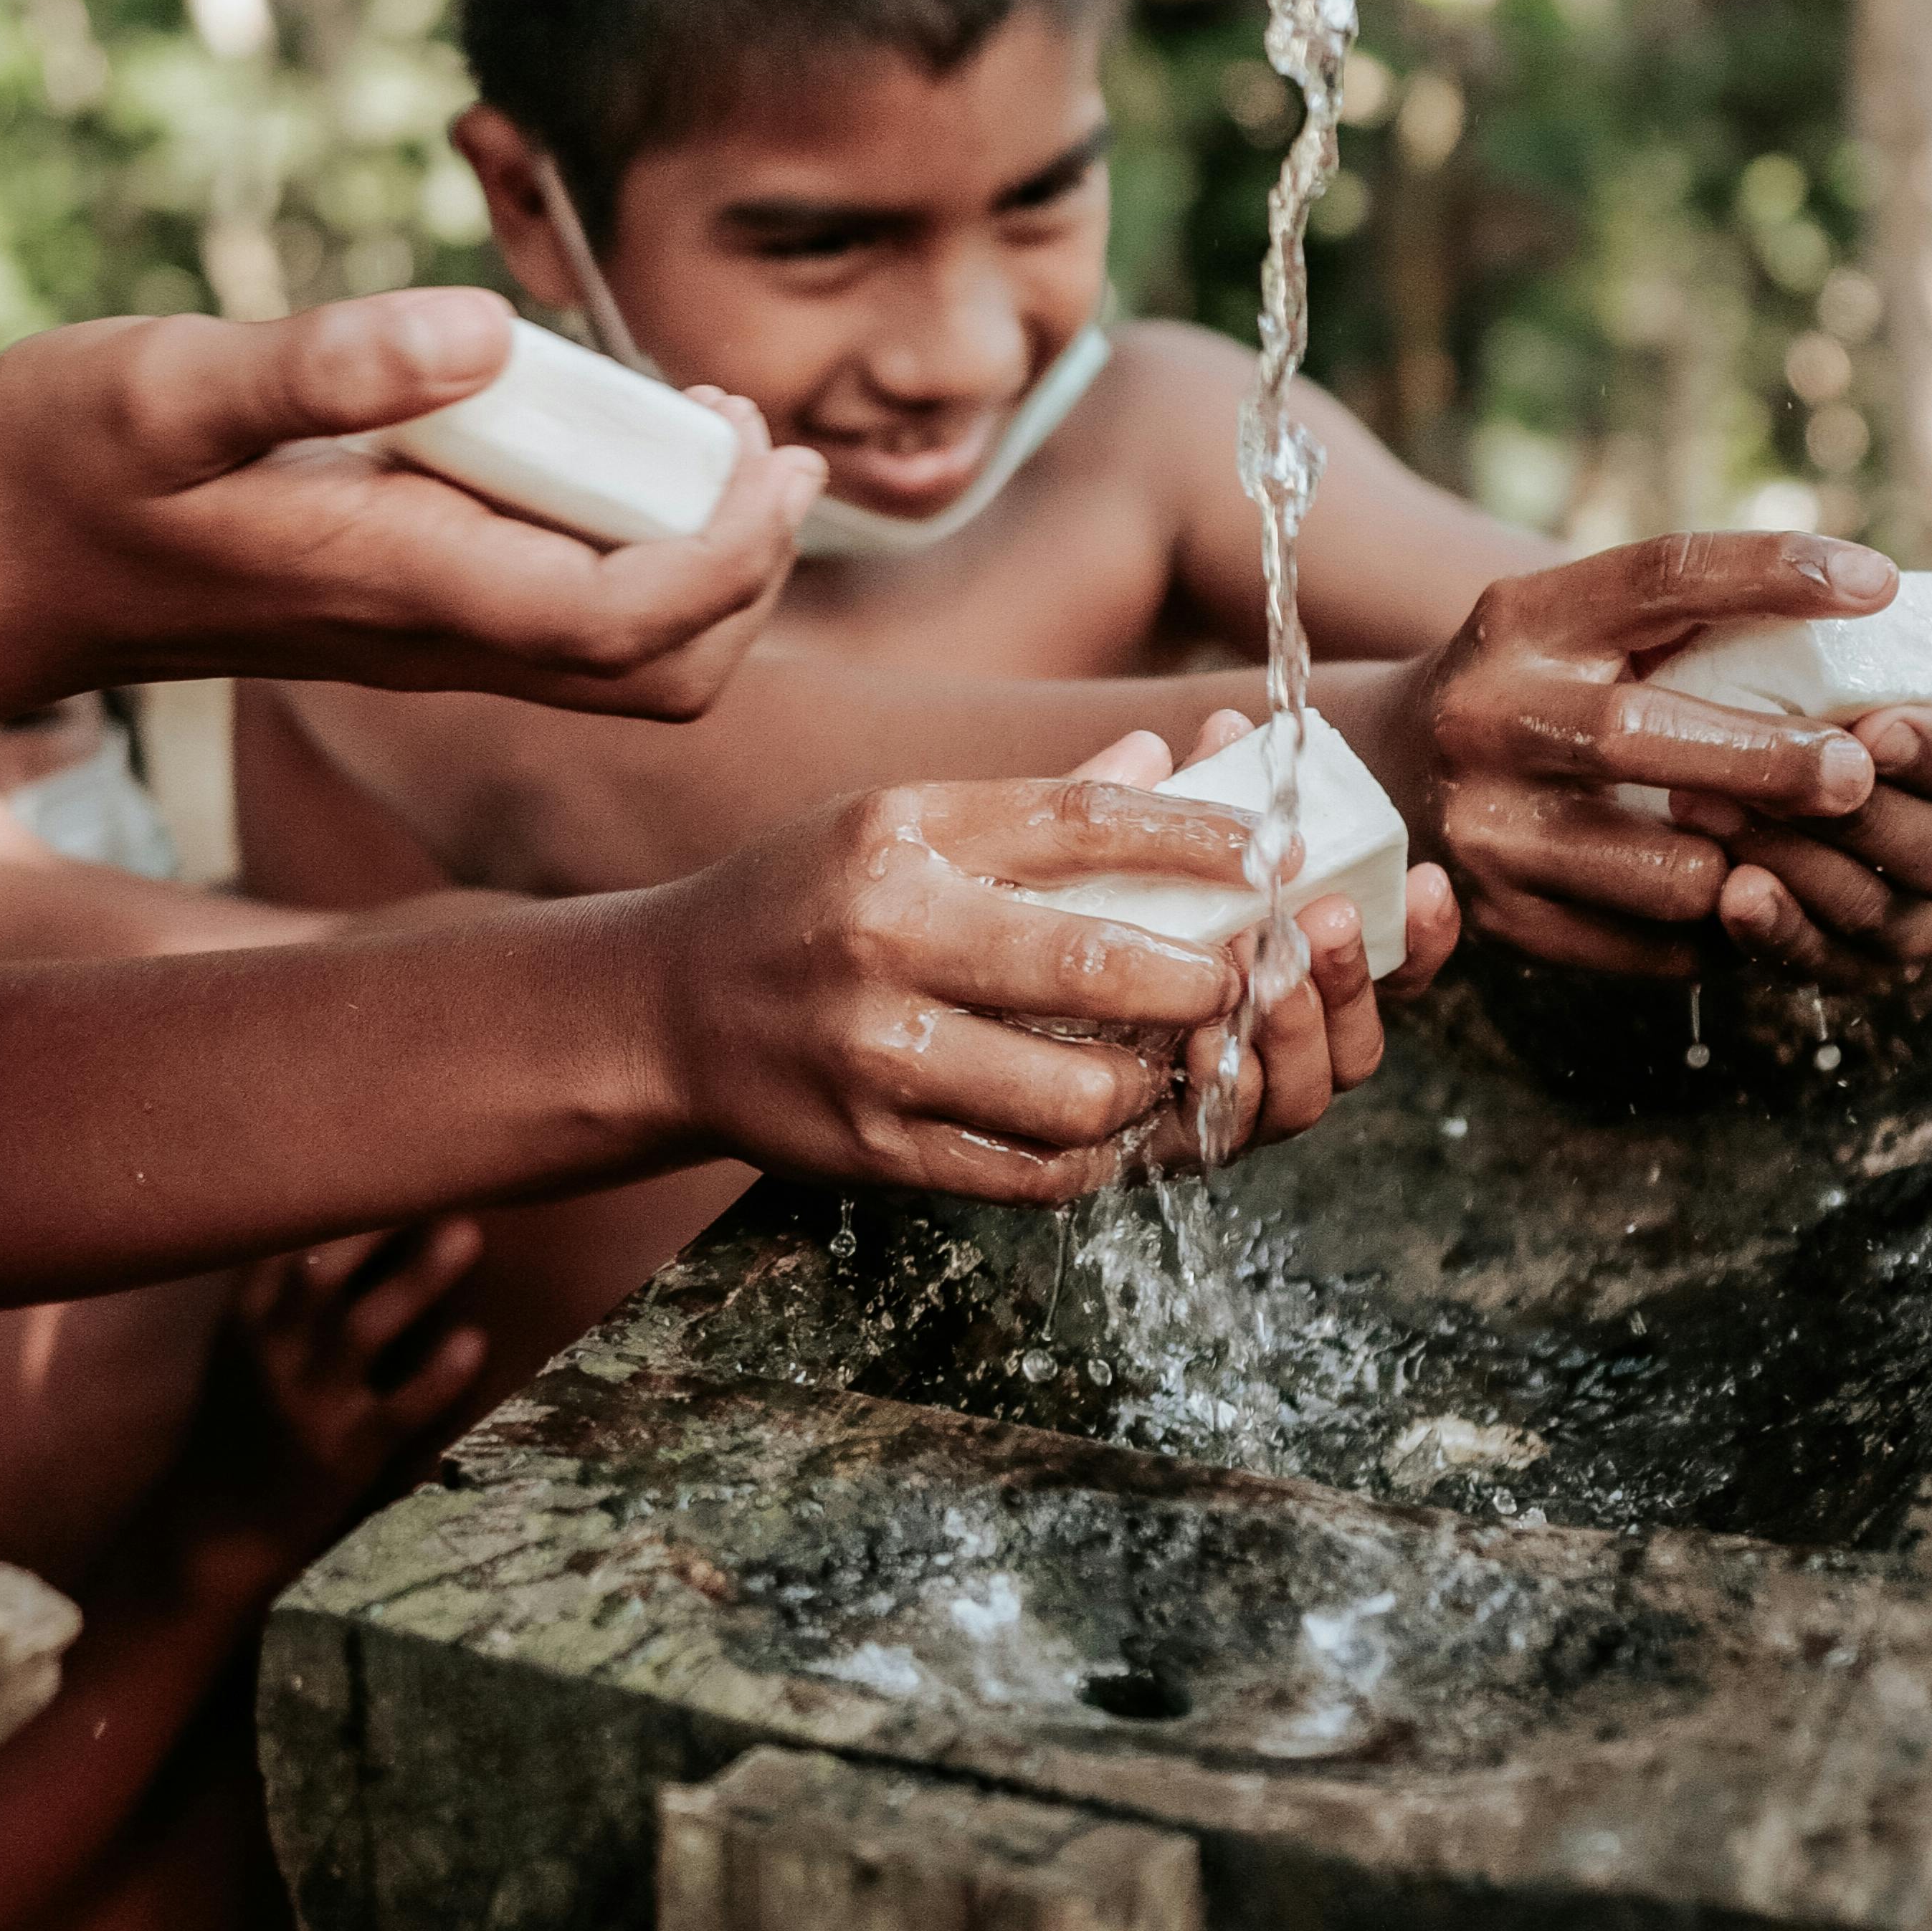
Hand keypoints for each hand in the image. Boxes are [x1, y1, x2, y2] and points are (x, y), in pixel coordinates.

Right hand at [0, 295, 820, 719]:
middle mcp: (430, 638)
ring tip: (693, 434)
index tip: (768, 443)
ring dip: (692, 561)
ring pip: (617, 662)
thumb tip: (487, 331)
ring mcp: (415, 640)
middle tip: (756, 441)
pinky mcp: (396, 617)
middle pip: (659, 673)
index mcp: (406, 585)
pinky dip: (620, 548)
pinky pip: (557, 622)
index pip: (635, 618)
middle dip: (745, 568)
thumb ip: (321, 364)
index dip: (736, 548)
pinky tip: (586, 441)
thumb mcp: (167, 384)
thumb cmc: (65, 467)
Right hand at [186, 1218, 488, 1573]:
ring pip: (367, 1328)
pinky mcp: (346, 1457)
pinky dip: (437, 1374)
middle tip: (438, 1183)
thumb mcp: (237, 1353)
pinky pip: (398, 1408)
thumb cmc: (237, 1431)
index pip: (287, 1247)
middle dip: (381, 1226)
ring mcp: (310, 1407)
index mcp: (245, 1325)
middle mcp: (273, 1356)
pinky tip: (473, 1342)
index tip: (382, 1161)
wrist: (213, 1537)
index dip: (335, 1202)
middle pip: (326, 1274)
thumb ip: (277, 1296)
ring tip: (467, 1234)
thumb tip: (340, 1228)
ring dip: (420, 1278)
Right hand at [634, 768, 1302, 1203]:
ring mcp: (878, 1054)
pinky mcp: (876, 1151)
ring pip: (1076, 1092)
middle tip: (1237, 978)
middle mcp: (887, 935)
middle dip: (1200, 978)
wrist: (661, 1013)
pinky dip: (1092, 1153)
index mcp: (900, 832)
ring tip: (1170, 1063)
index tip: (1270, 853)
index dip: (1198, 837)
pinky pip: (1030, 1172)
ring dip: (1151, 1085)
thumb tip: (1164, 759)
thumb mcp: (893, 821)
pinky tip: (1108, 1123)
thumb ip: (1031, 806)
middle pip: (1093, 964)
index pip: (1082, 821)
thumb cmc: (800, 902)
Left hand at [1076, 717, 1458, 1147]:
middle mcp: (1266, 1053)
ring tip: (1263, 969)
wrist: (957, 1014)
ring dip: (1295, 1027)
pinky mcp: (1168, 1146)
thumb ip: (1156, 806)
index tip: (1425, 882)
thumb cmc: (1046, 921)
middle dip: (1352, 978)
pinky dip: (1230, 1084)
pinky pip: (1226, 1133)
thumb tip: (1208, 732)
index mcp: (1278, 982)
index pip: (1380, 972)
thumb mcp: (1097, 854)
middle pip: (1355, 1042)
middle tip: (1322, 918)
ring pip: (1305, 1091)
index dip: (1420, 938)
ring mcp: (1222, 1105)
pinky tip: (1203, 1036)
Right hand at [1361, 535, 1914, 981]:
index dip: (1769, 573)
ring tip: (1812, 849)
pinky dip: (1724, 930)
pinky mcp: (1501, 917)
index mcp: (1524, 618)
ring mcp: (1488, 826)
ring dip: (1753, 864)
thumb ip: (1776, 615)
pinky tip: (1763, 900)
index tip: (1876, 584)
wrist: (1379, 778)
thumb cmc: (1547, 685)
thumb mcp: (1608, 624)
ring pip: (1654, 867)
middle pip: (1641, 735)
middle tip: (1862, 771)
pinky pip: (1648, 945)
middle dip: (1767, 759)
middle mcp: (1490, 713)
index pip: (1655, 577)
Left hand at [1677, 597, 1931, 977]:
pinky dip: (1778, 931)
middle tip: (1773, 775)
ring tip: (1717, 811)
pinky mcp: (1850, 963)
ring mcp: (1915, 918)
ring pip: (1882, 912)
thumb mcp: (1885, 640)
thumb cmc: (1825, 681)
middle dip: (1858, 814)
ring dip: (1798, 862)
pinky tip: (1732, 890)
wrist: (1725, 742)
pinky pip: (1826, 963)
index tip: (1875, 727)